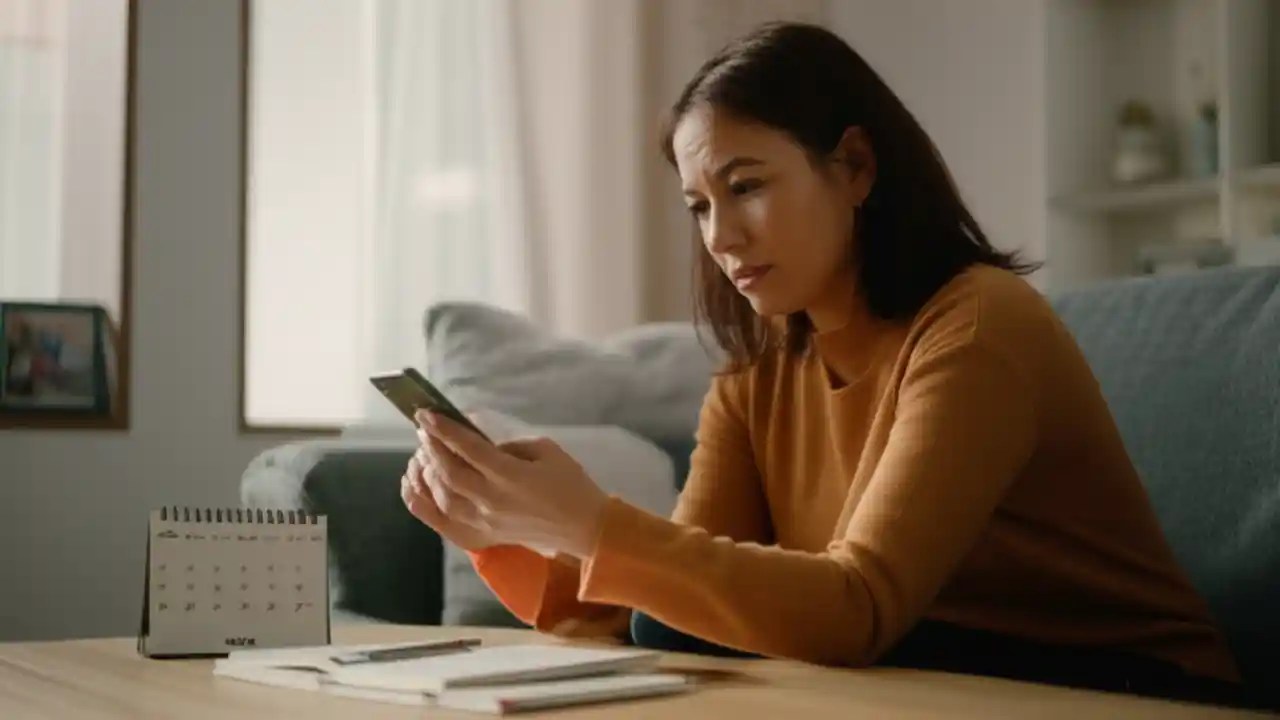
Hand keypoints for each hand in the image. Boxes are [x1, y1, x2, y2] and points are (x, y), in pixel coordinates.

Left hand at [413, 410, 610, 558]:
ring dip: (427, 472)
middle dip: (433, 447)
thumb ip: (510, 444)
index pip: (468, 448)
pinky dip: (421, 504)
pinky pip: (441, 523)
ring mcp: (484, 521)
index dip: (444, 429)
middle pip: (450, 472)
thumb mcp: (546, 450)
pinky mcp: (482, 536)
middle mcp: (491, 499)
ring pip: (442, 496)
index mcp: (510, 475)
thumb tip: (479, 440)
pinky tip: (411, 486)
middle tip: (425, 430)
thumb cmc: (570, 483)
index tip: (426, 413)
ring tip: (424, 454)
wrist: (584, 527)